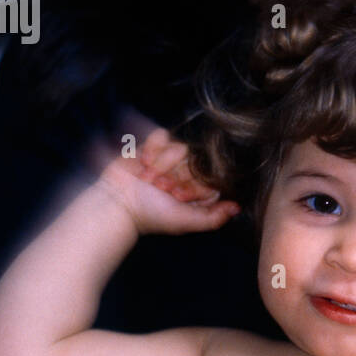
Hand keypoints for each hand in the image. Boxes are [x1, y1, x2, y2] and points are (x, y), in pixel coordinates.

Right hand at [98, 127, 239, 234]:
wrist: (117, 203)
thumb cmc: (150, 215)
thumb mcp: (184, 220)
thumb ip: (213, 217)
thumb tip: (237, 207)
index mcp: (198, 188)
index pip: (211, 177)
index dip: (195, 185)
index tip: (178, 196)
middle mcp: (187, 171)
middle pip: (196, 161)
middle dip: (176, 176)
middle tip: (161, 188)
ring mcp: (170, 157)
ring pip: (180, 147)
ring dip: (162, 165)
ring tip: (148, 179)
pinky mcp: (153, 145)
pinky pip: (162, 135)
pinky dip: (152, 148)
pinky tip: (143, 162)